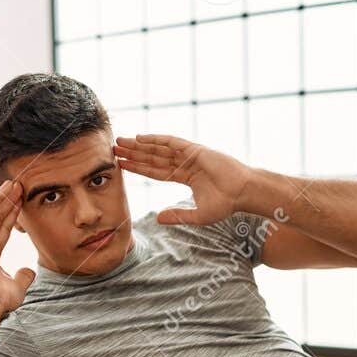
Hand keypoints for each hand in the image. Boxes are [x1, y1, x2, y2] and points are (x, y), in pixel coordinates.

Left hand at [115, 134, 253, 224]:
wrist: (243, 193)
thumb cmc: (226, 204)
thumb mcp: (197, 215)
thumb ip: (177, 215)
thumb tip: (157, 219)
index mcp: (185, 177)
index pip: (156, 171)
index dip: (138, 168)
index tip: (121, 165)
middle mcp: (185, 163)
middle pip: (153, 157)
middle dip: (134, 153)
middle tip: (114, 149)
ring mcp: (190, 155)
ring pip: (159, 148)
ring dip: (139, 145)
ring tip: (121, 141)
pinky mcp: (195, 149)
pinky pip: (171, 142)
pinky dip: (156, 139)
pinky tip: (141, 137)